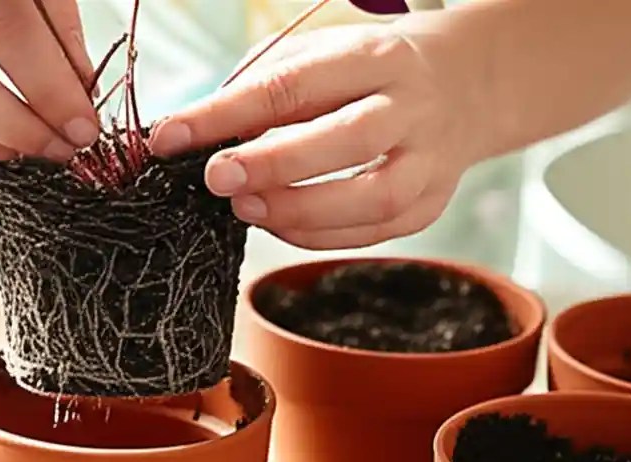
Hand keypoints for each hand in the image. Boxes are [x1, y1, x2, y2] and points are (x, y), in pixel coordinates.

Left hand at [149, 19, 488, 249]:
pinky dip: (319, 235)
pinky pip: (374, 232)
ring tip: (244, 209)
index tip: (170, 136)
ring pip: (372, 197)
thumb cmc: (364, 73)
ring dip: (300, 210)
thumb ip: (264, 89)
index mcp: (374, 58)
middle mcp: (410, 107)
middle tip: (217, 177)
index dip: (225, 114)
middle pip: (347, 139)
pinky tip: (278, 225)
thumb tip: (196, 134)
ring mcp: (428, 160)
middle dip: (274, 164)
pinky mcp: (429, 204)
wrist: (460, 86)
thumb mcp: (319, 56)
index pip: (292, 84)